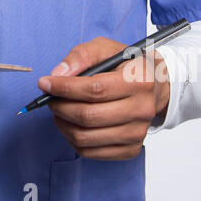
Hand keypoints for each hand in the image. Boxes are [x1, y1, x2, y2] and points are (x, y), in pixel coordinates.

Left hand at [38, 36, 170, 159]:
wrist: (155, 87)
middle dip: (60, 107)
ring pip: (85, 137)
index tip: (45, 84)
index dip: (64, 88)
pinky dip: (72, 139)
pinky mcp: (130, 149)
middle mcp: (142, 109)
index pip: (94, 89)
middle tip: (50, 98)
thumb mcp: (106, 49)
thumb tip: (57, 75)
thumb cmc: (126, 66)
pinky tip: (71, 124)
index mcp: (139, 80)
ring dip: (63, 124)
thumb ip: (81, 56)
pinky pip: (90, 151)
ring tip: (59, 110)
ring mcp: (138, 133)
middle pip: (88, 116)